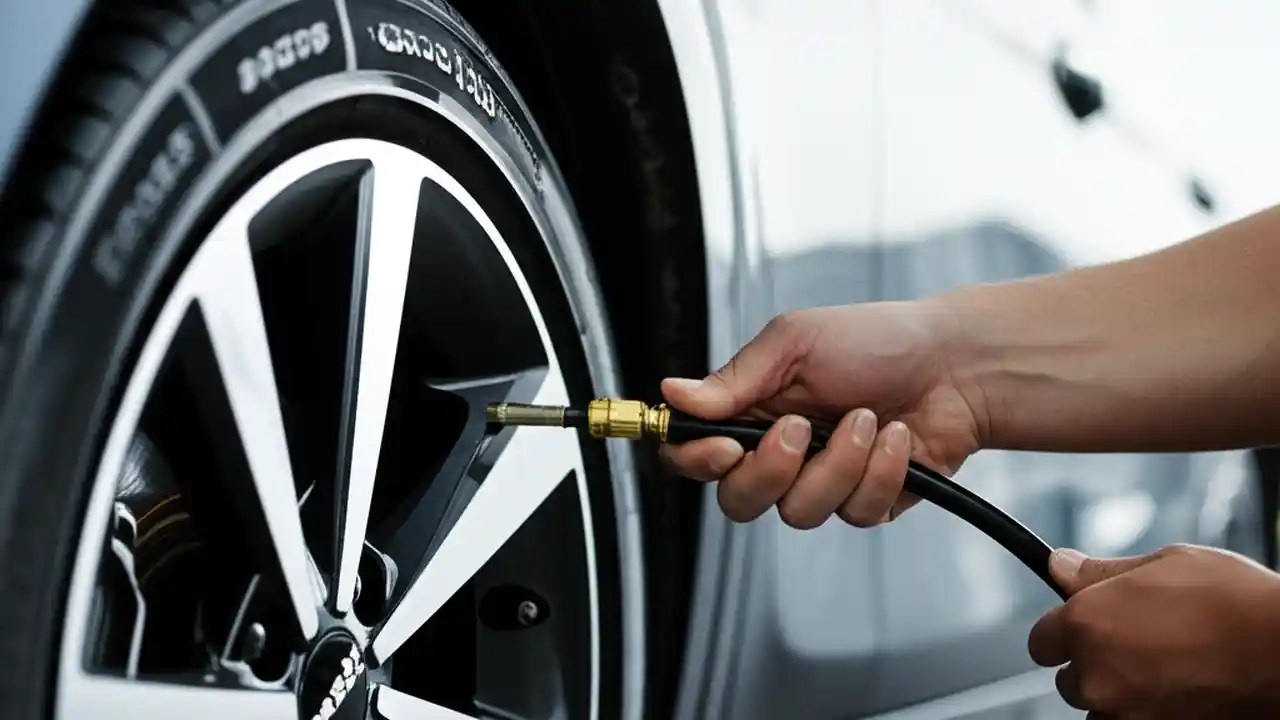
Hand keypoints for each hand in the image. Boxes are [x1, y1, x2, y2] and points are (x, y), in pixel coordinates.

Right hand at [658, 302, 986, 527]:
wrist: (955, 362)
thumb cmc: (875, 340)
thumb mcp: (794, 341)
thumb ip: (733, 378)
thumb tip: (672, 394)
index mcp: (749, 413)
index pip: (693, 455)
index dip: (696, 461)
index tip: (724, 446)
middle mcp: (779, 454)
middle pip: (738, 501)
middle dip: (770, 470)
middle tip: (799, 428)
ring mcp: (822, 482)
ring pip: (799, 512)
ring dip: (838, 463)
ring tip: (868, 419)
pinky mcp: (865, 502)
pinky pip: (855, 513)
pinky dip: (881, 471)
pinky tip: (898, 437)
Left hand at [1029, 544, 1279, 717]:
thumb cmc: (1232, 601)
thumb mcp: (1162, 563)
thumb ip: (1100, 572)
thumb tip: (1059, 565)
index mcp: (1086, 623)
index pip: (1041, 640)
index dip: (1061, 630)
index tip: (1078, 624)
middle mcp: (1097, 674)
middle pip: (1069, 679)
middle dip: (1092, 662)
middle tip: (1134, 642)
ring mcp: (1126, 712)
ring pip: (1098, 708)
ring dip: (1116, 693)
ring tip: (1157, 668)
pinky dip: (1141, 712)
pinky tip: (1171, 689)